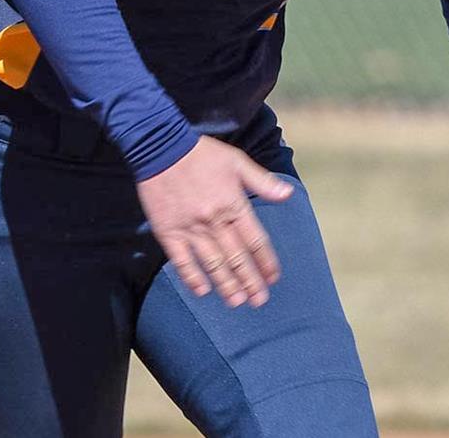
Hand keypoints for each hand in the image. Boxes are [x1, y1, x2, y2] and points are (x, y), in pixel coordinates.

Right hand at [136, 136, 293, 307]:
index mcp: (233, 204)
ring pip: (212, 263)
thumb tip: (288, 194)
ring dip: (226, 285)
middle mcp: (214, 220)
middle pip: (236, 257)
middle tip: (259, 300)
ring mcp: (190, 228)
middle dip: (250, 281)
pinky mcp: (168, 232)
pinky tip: (202, 291)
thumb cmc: (202, 154)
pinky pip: (181, 260)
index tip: (273, 278)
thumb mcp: (237, 162)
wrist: (160, 146)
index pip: (255, 241)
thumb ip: (263, 182)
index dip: (266, 262)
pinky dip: (192, 277)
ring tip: (237, 302)